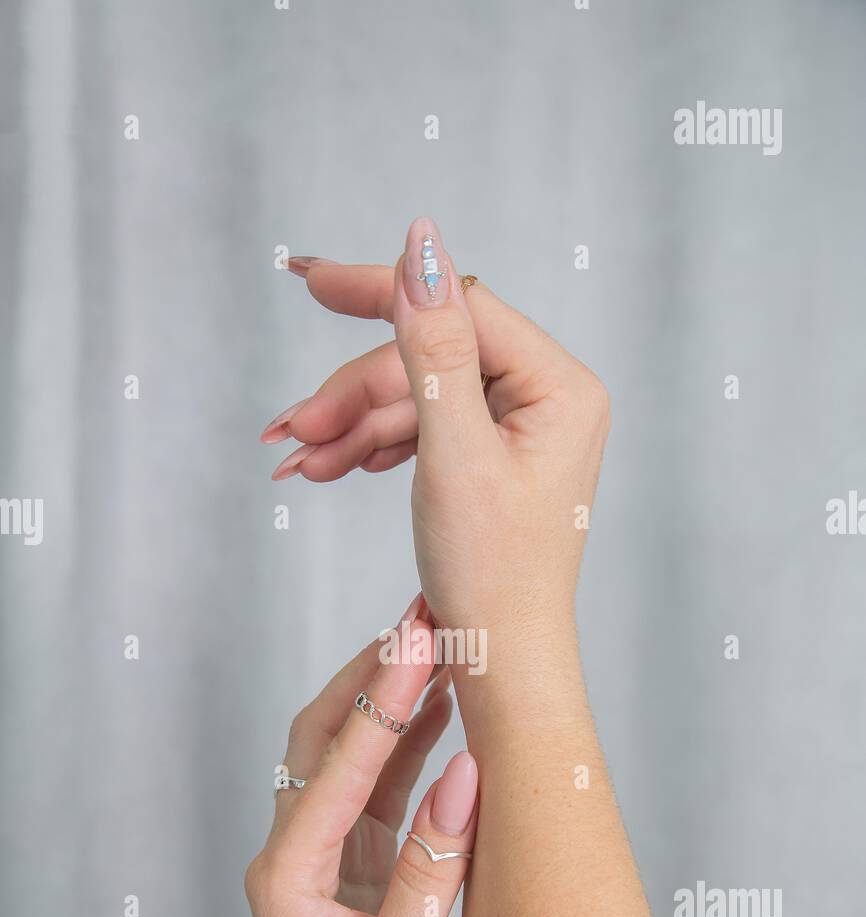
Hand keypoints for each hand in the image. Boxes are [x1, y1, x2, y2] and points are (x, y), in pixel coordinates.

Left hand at [159, 602, 477, 916]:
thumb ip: (434, 874)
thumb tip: (468, 780)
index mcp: (291, 873)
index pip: (341, 764)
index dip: (385, 697)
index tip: (422, 636)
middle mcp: (294, 847)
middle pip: (326, 733)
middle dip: (375, 670)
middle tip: (427, 612)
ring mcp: (317, 847)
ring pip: (348, 749)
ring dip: (392, 696)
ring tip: (442, 641)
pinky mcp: (347, 856)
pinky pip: (374, 782)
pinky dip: (406, 740)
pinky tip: (443, 709)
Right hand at [263, 219, 610, 639]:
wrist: (500, 658)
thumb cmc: (493, 571)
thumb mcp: (453, 451)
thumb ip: (432, 346)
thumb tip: (420, 241)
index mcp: (559, 386)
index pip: (459, 309)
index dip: (381, 294)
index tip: (309, 280)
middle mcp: (547, 398)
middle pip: (430, 358)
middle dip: (355, 393)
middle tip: (291, 432)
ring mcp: (521, 430)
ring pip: (418, 397)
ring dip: (352, 426)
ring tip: (297, 462)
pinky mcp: (494, 458)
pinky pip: (425, 430)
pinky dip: (374, 446)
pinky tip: (333, 465)